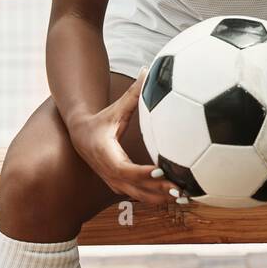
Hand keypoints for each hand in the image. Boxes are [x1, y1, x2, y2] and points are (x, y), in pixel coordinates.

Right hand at [68, 66, 183, 205]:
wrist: (81, 135)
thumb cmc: (102, 119)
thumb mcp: (116, 108)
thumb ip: (133, 92)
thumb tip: (148, 69)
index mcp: (106, 154)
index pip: (125, 169)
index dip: (143, 173)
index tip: (162, 171)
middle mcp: (109, 172)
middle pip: (135, 188)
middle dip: (158, 190)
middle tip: (182, 189)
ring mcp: (113, 182)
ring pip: (139, 196)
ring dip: (161, 198)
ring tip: (186, 196)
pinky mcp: (119, 186)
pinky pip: (139, 195)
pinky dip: (157, 197)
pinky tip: (178, 195)